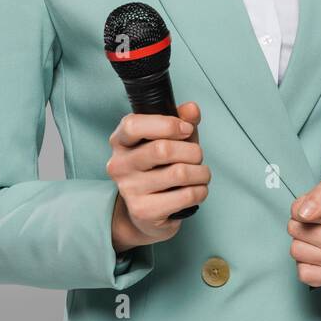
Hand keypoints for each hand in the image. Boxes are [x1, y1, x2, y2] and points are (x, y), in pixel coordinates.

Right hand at [106, 101, 209, 252]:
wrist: (147, 212)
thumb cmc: (160, 168)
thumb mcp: (171, 139)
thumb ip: (182, 120)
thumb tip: (192, 109)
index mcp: (120, 141)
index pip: (133, 125)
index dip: (167, 124)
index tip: (186, 129)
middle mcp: (119, 165)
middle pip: (162, 149)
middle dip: (192, 151)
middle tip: (197, 156)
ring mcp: (129, 190)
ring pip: (179, 173)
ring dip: (201, 172)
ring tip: (200, 174)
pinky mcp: (144, 211)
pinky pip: (186, 196)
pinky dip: (200, 191)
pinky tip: (196, 190)